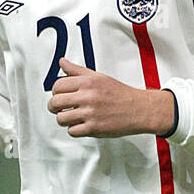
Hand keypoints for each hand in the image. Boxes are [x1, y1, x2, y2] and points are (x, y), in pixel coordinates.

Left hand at [47, 59, 174, 137]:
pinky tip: (81, 124)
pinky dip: (74, 129)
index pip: (57, 85)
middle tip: (60, 108)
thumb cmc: (120, 94)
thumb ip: (77, 70)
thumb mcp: (98, 77)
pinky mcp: (94, 128)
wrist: (139, 109)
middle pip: (55, 102)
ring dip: (64, 119)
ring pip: (61, 119)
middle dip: (54, 107)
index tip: (60, 95)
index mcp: (88, 82)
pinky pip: (72, 131)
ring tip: (71, 117)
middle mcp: (88, 97)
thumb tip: (62, 62)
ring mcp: (90, 113)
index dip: (55, 92)